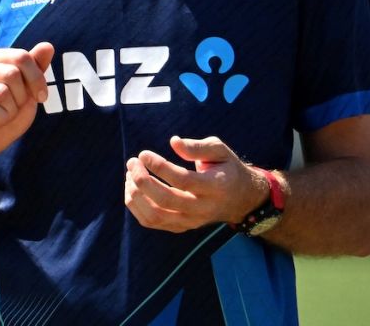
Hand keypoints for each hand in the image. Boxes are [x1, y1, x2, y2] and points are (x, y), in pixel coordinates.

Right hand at [0, 42, 53, 174]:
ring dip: (10, 110)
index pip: (21, 57)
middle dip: (21, 97)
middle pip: (12, 73)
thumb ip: (37, 68)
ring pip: (1, 92)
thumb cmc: (9, 114)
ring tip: (2, 115)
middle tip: (14, 108)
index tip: (42, 96)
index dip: (37, 79)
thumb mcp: (29, 91)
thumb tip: (48, 45)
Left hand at [124, 135, 269, 232]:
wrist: (240, 199)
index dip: (160, 167)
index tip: (143, 154)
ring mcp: (191, 221)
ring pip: (155, 215)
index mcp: (215, 186)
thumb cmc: (226, 168)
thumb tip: (173, 142)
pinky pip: (153, 222)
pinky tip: (133, 189)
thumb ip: (197, 147)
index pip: (183, 180)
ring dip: (136, 195)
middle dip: (142, 181)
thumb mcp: (220, 150)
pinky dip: (137, 207)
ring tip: (130, 175)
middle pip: (166, 200)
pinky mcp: (181, 227)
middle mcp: (203, 208)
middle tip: (132, 162)